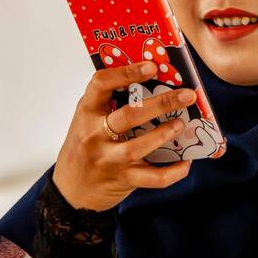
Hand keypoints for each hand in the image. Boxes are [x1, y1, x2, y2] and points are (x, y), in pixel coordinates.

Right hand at [52, 60, 199, 211]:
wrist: (71, 190)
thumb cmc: (84, 148)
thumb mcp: (87, 121)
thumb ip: (109, 104)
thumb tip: (152, 82)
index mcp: (86, 112)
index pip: (101, 84)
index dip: (126, 72)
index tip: (152, 66)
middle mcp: (94, 134)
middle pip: (128, 115)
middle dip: (161, 104)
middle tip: (186, 95)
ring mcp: (107, 159)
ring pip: (137, 147)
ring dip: (163, 134)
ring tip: (181, 124)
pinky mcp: (122, 179)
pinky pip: (152, 178)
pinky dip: (173, 172)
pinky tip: (186, 163)